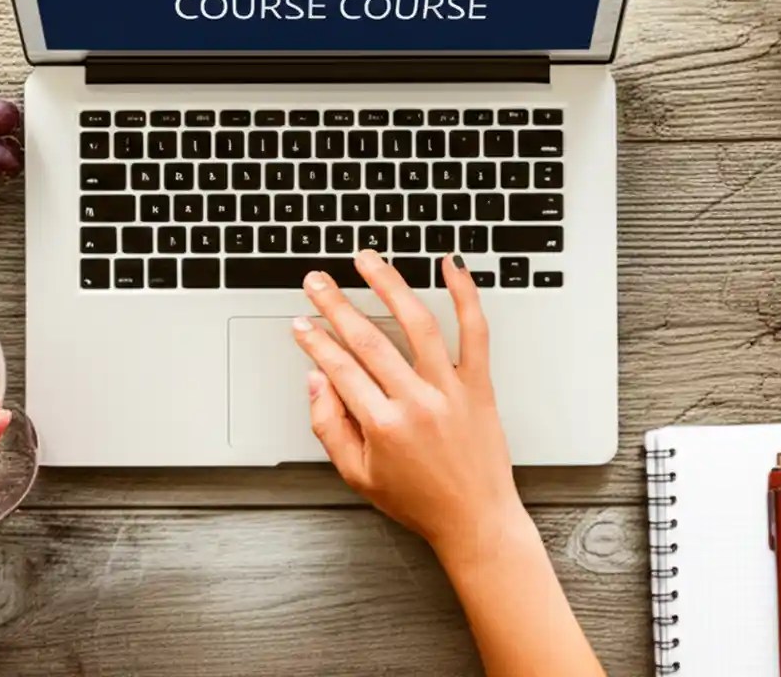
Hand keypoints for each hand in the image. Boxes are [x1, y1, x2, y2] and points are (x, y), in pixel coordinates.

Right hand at [293, 251, 524, 557]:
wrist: (476, 520)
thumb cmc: (419, 502)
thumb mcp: (358, 476)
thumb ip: (330, 427)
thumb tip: (315, 382)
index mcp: (383, 426)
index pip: (339, 369)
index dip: (314, 341)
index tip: (301, 323)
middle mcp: (416, 403)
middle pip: (368, 340)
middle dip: (336, 305)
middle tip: (317, 282)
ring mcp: (450, 390)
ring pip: (417, 324)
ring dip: (388, 286)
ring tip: (368, 261)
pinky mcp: (479, 385)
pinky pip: (475, 332)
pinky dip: (466, 296)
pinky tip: (452, 267)